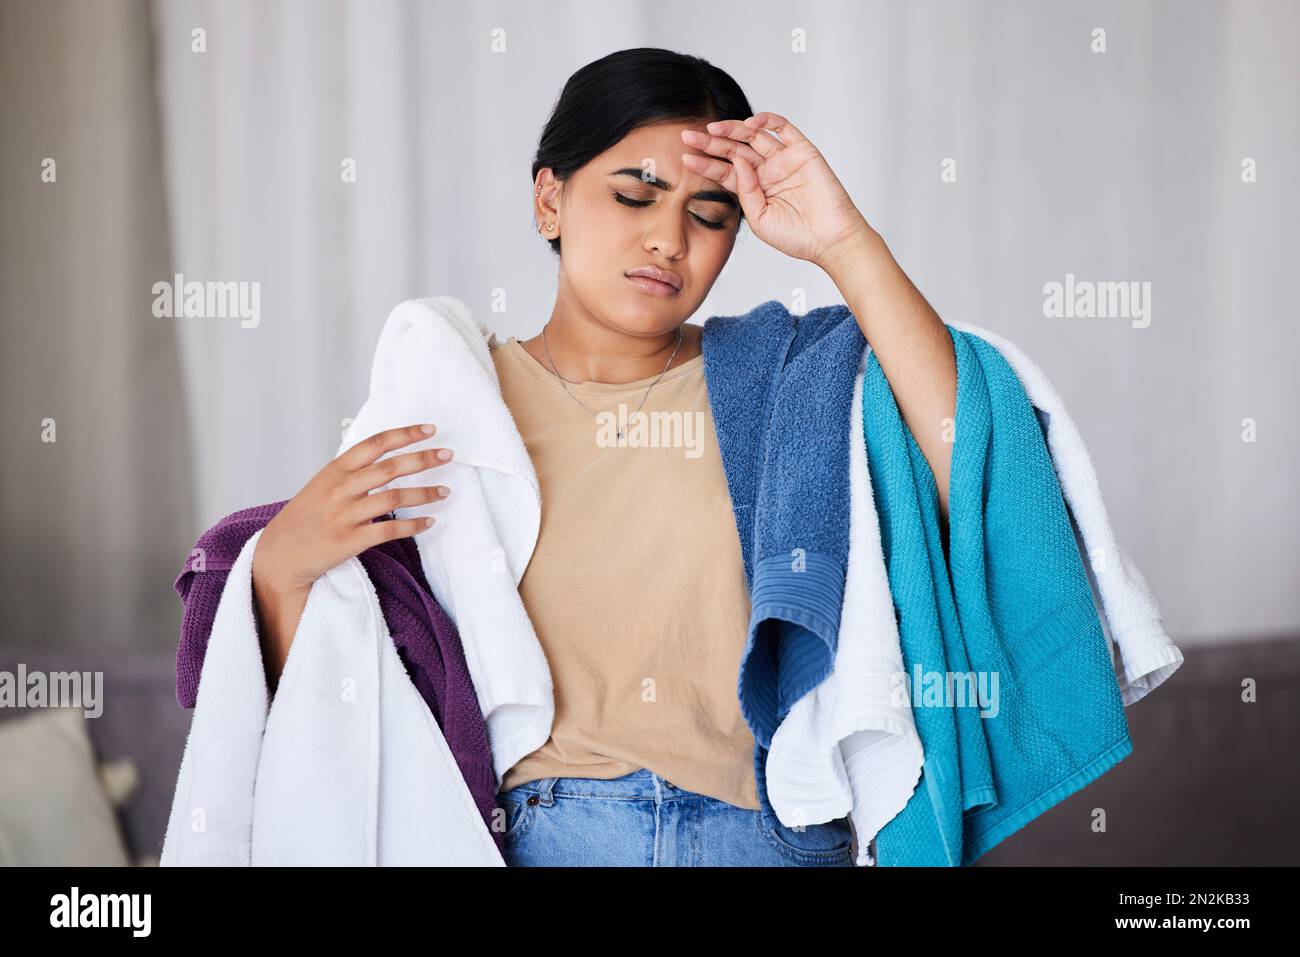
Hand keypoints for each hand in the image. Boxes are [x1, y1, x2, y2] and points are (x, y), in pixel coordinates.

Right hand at [253, 423, 455, 595]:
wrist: (278, 556)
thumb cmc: (304, 519)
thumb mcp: (321, 485)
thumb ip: (350, 472)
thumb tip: (383, 456)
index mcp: (335, 471)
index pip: (374, 444)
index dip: (404, 434)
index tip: (430, 429)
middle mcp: (340, 489)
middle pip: (390, 468)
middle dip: (423, 459)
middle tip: (448, 454)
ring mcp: (344, 515)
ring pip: (394, 498)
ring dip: (424, 494)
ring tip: (445, 491)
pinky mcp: (349, 541)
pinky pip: (389, 530)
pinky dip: (413, 526)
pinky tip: (429, 523)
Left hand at [680, 111, 871, 267]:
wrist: (830, 239)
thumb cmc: (796, 236)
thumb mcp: (759, 219)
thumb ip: (745, 191)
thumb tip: (737, 161)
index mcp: (754, 190)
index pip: (725, 171)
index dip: (705, 164)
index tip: (685, 158)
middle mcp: (767, 172)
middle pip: (734, 150)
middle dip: (712, 143)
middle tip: (689, 136)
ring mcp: (784, 160)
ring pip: (754, 137)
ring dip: (732, 129)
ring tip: (712, 128)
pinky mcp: (802, 151)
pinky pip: (783, 127)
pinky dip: (766, 121)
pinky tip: (749, 124)